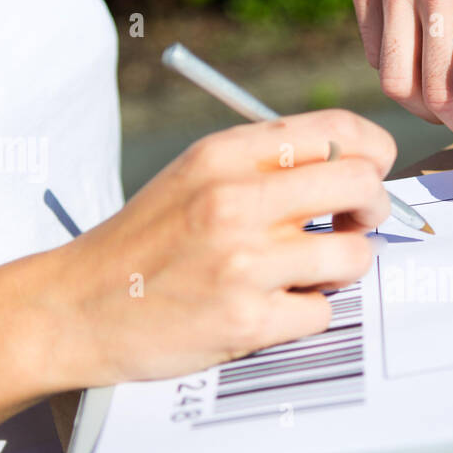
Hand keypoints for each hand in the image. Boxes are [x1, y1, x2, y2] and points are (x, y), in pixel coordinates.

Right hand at [47, 109, 395, 385]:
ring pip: (354, 256)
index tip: (371, 173)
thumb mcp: (195, 175)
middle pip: (362, 186)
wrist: (76, 307)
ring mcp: (243, 263)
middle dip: (375, 209)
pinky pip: (323, 312)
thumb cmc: (145, 242)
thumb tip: (356, 167)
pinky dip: (306, 315)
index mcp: (225, 154)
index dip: (373, 153)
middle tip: (356, 225)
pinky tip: (270, 308)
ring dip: (341, 270)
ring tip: (305, 273)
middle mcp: (236, 201)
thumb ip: (267, 163)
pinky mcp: (247, 320)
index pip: (338, 131)